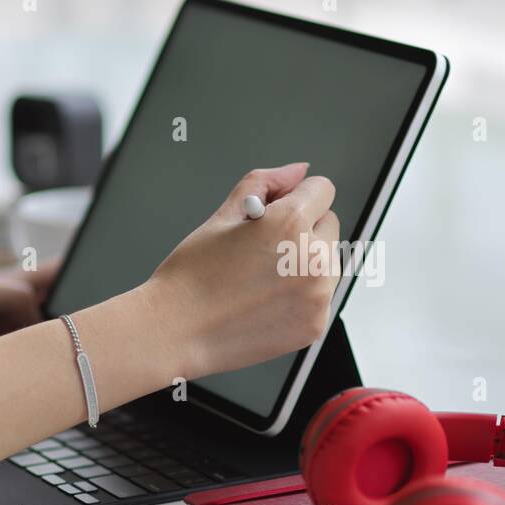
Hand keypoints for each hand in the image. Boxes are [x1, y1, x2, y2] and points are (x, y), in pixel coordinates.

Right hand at [144, 163, 339, 378]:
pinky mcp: (316, 324)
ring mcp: (318, 296)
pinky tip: (266, 300)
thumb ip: (266, 183)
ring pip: (328, 261)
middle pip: (329, 225)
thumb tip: (297, 172)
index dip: (296, 195)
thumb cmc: (191, 276)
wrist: (175, 333)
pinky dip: (302, 295)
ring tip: (262, 276)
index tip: (279, 209)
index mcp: (291, 224)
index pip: (322, 190)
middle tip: (263, 247)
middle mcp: (313, 260)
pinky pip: (321, 295)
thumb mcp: (223, 216)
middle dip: (303, 228)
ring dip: (307, 262)